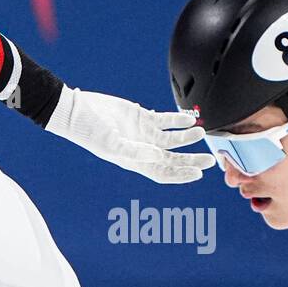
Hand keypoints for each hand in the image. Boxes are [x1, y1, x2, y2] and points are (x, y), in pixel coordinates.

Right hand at [44, 84, 214, 183]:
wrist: (78, 110)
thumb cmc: (89, 132)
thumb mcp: (110, 144)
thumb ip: (135, 150)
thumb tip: (158, 154)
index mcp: (134, 161)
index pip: (162, 173)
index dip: (180, 176)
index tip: (197, 174)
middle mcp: (141, 149)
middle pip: (172, 158)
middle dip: (191, 159)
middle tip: (209, 159)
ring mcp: (142, 133)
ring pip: (172, 139)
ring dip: (187, 138)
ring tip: (200, 133)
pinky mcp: (141, 116)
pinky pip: (165, 120)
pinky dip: (178, 120)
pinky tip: (190, 120)